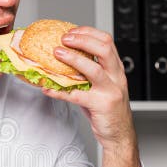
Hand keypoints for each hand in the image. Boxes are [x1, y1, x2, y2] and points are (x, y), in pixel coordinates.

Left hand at [41, 26, 141, 166]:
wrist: (119, 134)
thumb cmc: (107, 109)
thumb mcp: (102, 86)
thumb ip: (88, 72)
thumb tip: (62, 60)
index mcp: (116, 69)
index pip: (107, 41)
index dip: (88, 32)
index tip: (71, 31)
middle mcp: (116, 77)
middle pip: (104, 49)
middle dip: (82, 40)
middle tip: (63, 39)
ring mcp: (110, 91)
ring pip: (93, 69)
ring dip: (73, 59)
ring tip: (56, 54)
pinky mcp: (101, 105)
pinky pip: (77, 96)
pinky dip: (60, 91)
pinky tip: (47, 88)